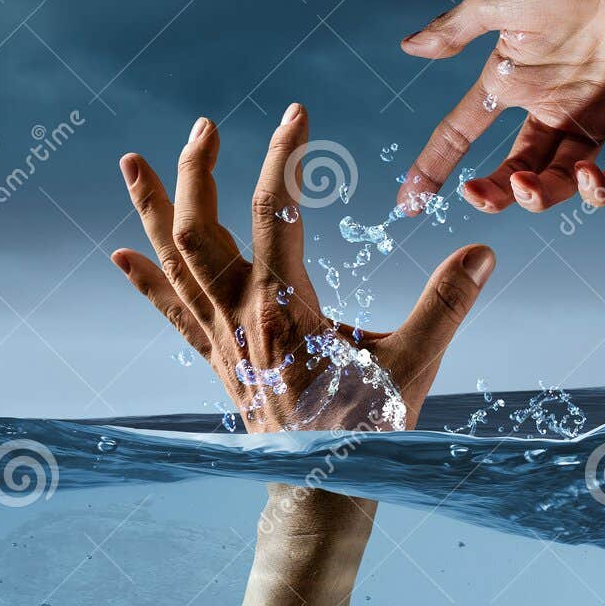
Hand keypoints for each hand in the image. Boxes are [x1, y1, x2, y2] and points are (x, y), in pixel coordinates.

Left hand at [111, 104, 494, 432]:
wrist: (322, 492)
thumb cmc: (367, 430)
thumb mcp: (413, 363)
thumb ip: (446, 303)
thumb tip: (483, 250)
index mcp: (283, 307)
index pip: (273, 212)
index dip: (283, 157)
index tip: (296, 113)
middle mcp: (239, 317)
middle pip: (198, 229)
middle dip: (196, 171)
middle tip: (205, 126)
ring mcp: (222, 339)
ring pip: (174, 262)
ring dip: (151, 209)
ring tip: (130, 161)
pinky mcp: (218, 361)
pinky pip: (172, 312)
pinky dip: (146, 281)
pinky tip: (121, 255)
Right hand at [396, 0, 604, 216]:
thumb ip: (455, 29)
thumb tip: (408, 46)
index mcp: (513, 82)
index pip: (463, 134)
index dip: (434, 167)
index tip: (410, 202)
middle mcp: (551, 105)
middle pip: (515, 170)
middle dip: (493, 193)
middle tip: (479, 194)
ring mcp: (595, 115)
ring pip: (564, 181)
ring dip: (543, 196)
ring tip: (528, 187)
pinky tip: (588, 178)